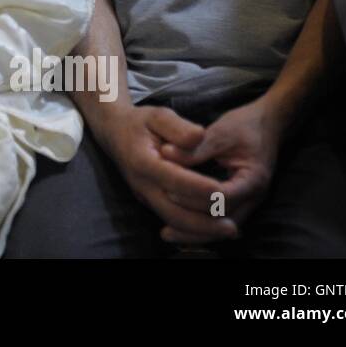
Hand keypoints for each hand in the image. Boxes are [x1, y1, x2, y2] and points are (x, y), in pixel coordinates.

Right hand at [103, 104, 238, 245]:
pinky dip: (192, 229)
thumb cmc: (140, 122)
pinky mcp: (150, 201)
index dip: (196, 186)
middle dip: (203, 222)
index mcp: (143, 161)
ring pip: (172, 220)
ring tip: (228, 230)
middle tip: (231, 227)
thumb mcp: (158, 116)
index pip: (172, 178)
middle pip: (172, 211)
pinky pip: (171, 219)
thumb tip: (199, 135)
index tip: (221, 191)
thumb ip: (178, 127)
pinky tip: (213, 228)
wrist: (114, 132)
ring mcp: (144, 195)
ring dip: (200, 230)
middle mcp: (142, 184)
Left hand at [159, 100, 278, 235]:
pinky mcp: (241, 200)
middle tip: (165, 228)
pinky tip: (182, 226)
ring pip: (222, 225)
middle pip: (223, 221)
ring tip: (168, 233)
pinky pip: (222, 218)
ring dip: (196, 231)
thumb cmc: (246, 124)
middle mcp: (255, 196)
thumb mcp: (220, 131)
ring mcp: (250, 201)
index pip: (223, 197)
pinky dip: (203, 223)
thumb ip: (194, 148)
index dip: (195, 196)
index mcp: (253, 179)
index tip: (170, 190)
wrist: (268, 122)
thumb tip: (164, 154)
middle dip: (193, 226)